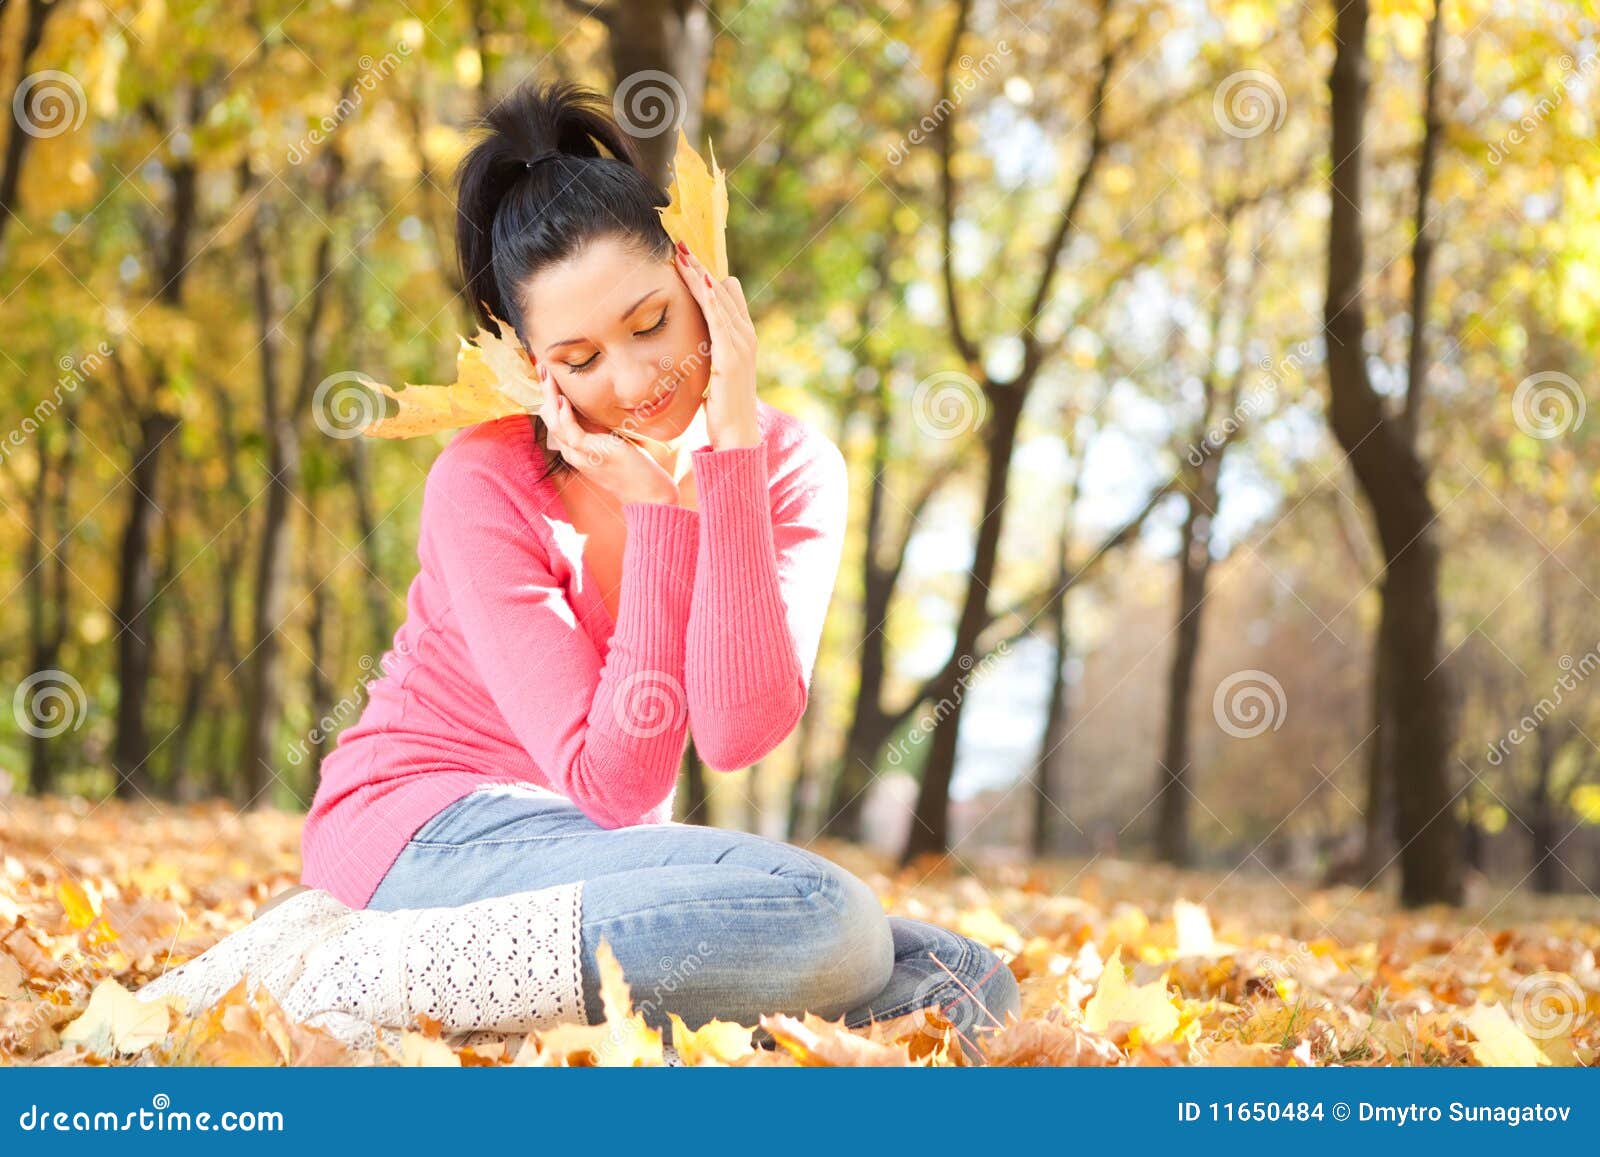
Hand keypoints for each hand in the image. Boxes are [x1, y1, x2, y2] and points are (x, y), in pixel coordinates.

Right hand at [530, 358, 679, 506]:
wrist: (648, 493)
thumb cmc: (635, 467)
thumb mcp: (613, 441)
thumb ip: (602, 428)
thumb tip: (602, 407)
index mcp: (576, 449)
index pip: (555, 419)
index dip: (549, 396)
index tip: (548, 374)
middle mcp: (573, 453)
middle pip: (550, 418)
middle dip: (545, 392)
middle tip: (541, 367)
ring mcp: (581, 455)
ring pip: (556, 424)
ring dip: (550, 397)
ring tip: (547, 376)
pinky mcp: (593, 455)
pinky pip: (572, 434)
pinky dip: (565, 416)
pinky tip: (563, 400)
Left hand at [673, 241, 759, 449]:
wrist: (737, 435)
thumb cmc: (724, 407)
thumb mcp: (718, 371)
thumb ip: (713, 350)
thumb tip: (703, 336)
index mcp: (741, 337)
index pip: (724, 295)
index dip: (705, 275)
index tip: (685, 255)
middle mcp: (745, 336)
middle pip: (721, 291)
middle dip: (700, 267)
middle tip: (680, 244)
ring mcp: (741, 345)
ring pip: (718, 300)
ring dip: (700, 275)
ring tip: (681, 253)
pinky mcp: (731, 356)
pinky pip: (719, 319)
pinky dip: (709, 298)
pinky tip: (698, 280)